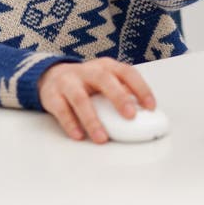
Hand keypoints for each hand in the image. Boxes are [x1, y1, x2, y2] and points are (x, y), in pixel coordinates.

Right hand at [37, 57, 155, 143]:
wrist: (52, 76)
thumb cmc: (86, 83)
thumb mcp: (106, 81)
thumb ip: (122, 92)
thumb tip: (143, 113)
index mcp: (106, 67)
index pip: (126, 72)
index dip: (140, 88)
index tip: (151, 106)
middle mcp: (88, 71)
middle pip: (103, 80)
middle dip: (118, 97)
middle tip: (130, 116)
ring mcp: (69, 82)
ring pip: (80, 98)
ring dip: (92, 119)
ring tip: (102, 137)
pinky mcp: (53, 95)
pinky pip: (61, 109)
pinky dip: (70, 123)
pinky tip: (79, 135)